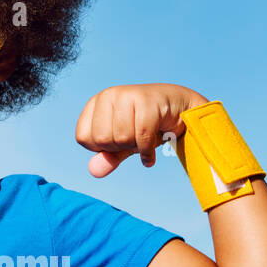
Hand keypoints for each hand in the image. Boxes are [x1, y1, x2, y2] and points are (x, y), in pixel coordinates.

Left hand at [75, 84, 209, 177]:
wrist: (183, 110)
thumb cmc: (149, 125)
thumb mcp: (125, 144)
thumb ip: (108, 157)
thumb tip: (94, 171)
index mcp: (96, 103)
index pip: (83, 138)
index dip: (102, 148)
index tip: (119, 140)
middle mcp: (108, 96)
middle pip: (101, 139)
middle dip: (121, 146)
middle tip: (136, 137)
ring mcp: (127, 95)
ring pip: (122, 138)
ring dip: (137, 146)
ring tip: (146, 136)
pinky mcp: (147, 100)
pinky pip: (142, 136)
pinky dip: (148, 151)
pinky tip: (152, 151)